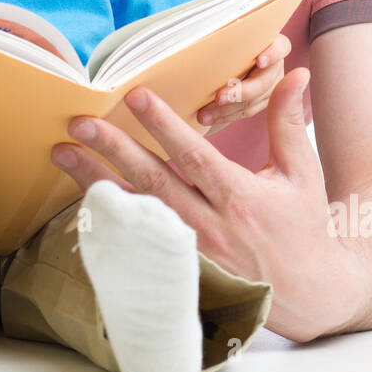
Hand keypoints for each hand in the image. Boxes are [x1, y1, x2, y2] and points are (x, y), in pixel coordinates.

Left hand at [51, 67, 371, 341]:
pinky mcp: (177, 273)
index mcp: (240, 198)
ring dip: (96, 181)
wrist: (308, 298)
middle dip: (113, 150)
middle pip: (154, 182)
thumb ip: (287, 123)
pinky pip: (134, 244)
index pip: (194, 157)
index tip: (136, 97)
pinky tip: (80, 199)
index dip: (164, 127)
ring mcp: (189, 254)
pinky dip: (106, 222)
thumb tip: (295, 73)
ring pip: (134, 213)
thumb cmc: (303, 229)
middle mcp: (210, 227)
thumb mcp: (301, 175)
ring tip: (63, 154)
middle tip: (79, 123)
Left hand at [196, 32, 290, 132]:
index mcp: (268, 43)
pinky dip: (225, 115)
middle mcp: (272, 65)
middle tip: (219, 97)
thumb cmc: (216, 41)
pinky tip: (208, 118)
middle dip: (241, 91)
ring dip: (228, 108)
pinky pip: (245, 111)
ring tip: (204, 114)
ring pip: (254, 101)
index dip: (272, 54)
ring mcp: (269, 85)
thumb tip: (206, 39)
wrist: (211, 59)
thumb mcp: (222, 37)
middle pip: (265, 81)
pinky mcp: (260, 101)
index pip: (281, 47)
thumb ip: (224, 40)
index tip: (259, 60)